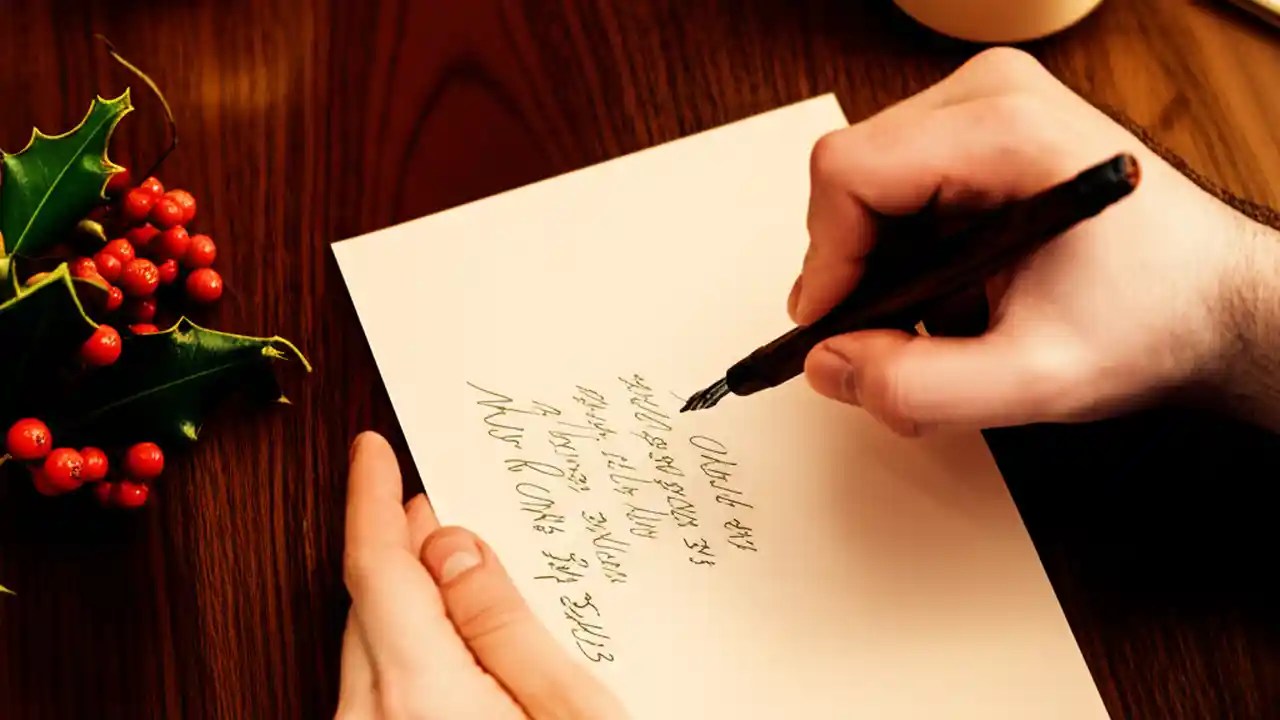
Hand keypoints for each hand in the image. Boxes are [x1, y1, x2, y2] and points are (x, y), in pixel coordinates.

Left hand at [336, 431, 627, 718]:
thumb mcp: (571, 709)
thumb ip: (505, 625)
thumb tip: (456, 550)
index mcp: (419, 691)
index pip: (376, 568)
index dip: (373, 499)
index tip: (372, 453)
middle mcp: (372, 719)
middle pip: (370, 605)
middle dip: (407, 548)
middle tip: (446, 510)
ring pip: (372, 645)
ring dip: (409, 604)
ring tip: (465, 576)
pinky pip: (380, 687)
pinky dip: (409, 649)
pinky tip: (456, 644)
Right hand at [793, 47, 1279, 434]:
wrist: (1216, 301)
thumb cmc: (1153, 321)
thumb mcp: (1033, 381)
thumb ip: (916, 384)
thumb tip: (828, 364)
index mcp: (1008, 134)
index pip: (850, 171)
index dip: (826, 259)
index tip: (835, 326)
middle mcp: (993, 93)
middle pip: (851, 173)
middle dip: (853, 267)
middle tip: (890, 340)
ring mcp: (988, 99)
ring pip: (868, 177)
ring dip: (879, 261)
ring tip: (935, 320)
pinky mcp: (984, 121)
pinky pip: (898, 177)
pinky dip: (905, 244)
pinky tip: (951, 288)